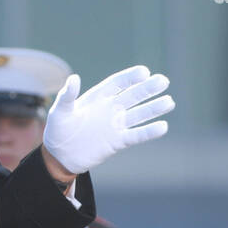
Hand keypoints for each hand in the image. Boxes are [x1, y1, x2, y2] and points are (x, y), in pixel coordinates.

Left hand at [42, 65, 173, 174]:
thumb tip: (73, 78)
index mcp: (98, 97)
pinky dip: (149, 132)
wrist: (60, 155)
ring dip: (154, 108)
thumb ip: (67, 96)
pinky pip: (136, 135)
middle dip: (148, 89)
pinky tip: (163, 127)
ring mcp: (116, 125)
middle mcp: (110, 108)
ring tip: (170, 102)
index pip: (118, 83)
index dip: (130, 77)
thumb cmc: (58, 130)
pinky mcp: (118, 142)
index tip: (144, 72)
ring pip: (139, 114)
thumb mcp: (60, 112)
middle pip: (133, 96)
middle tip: (163, 81)